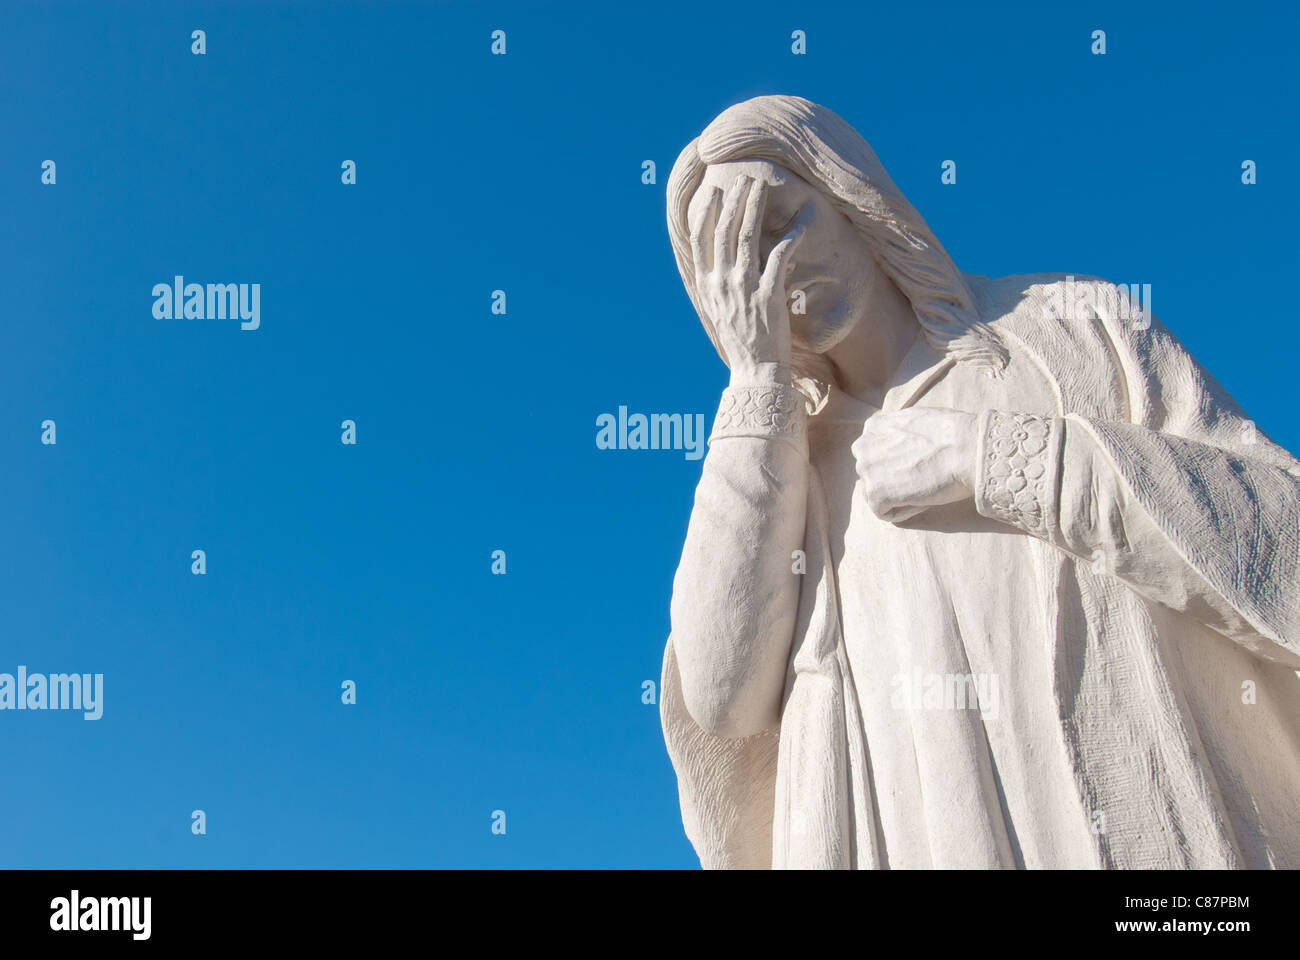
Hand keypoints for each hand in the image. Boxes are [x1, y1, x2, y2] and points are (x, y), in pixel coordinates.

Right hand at [690, 174, 807, 379]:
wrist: (755, 371)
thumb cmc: (740, 341)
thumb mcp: (717, 311)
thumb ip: (716, 284)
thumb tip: (718, 260)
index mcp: (706, 285)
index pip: (699, 239)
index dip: (706, 211)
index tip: (715, 191)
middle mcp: (721, 283)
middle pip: (724, 230)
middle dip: (734, 199)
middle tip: (745, 178)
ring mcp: (744, 288)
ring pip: (747, 236)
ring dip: (755, 206)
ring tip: (763, 186)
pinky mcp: (768, 295)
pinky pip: (779, 256)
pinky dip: (789, 237)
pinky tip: (800, 223)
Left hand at [851, 407, 978, 522]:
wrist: (967, 449)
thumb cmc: (953, 435)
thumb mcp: (917, 420)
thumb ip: (899, 433)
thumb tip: (899, 446)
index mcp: (874, 427)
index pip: (876, 454)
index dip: (899, 464)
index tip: (921, 464)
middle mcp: (863, 447)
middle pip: (874, 475)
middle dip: (895, 482)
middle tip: (924, 478)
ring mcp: (866, 471)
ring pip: (877, 495)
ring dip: (900, 497)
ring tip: (925, 487)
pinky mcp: (875, 494)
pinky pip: (885, 512)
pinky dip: (905, 511)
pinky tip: (923, 499)